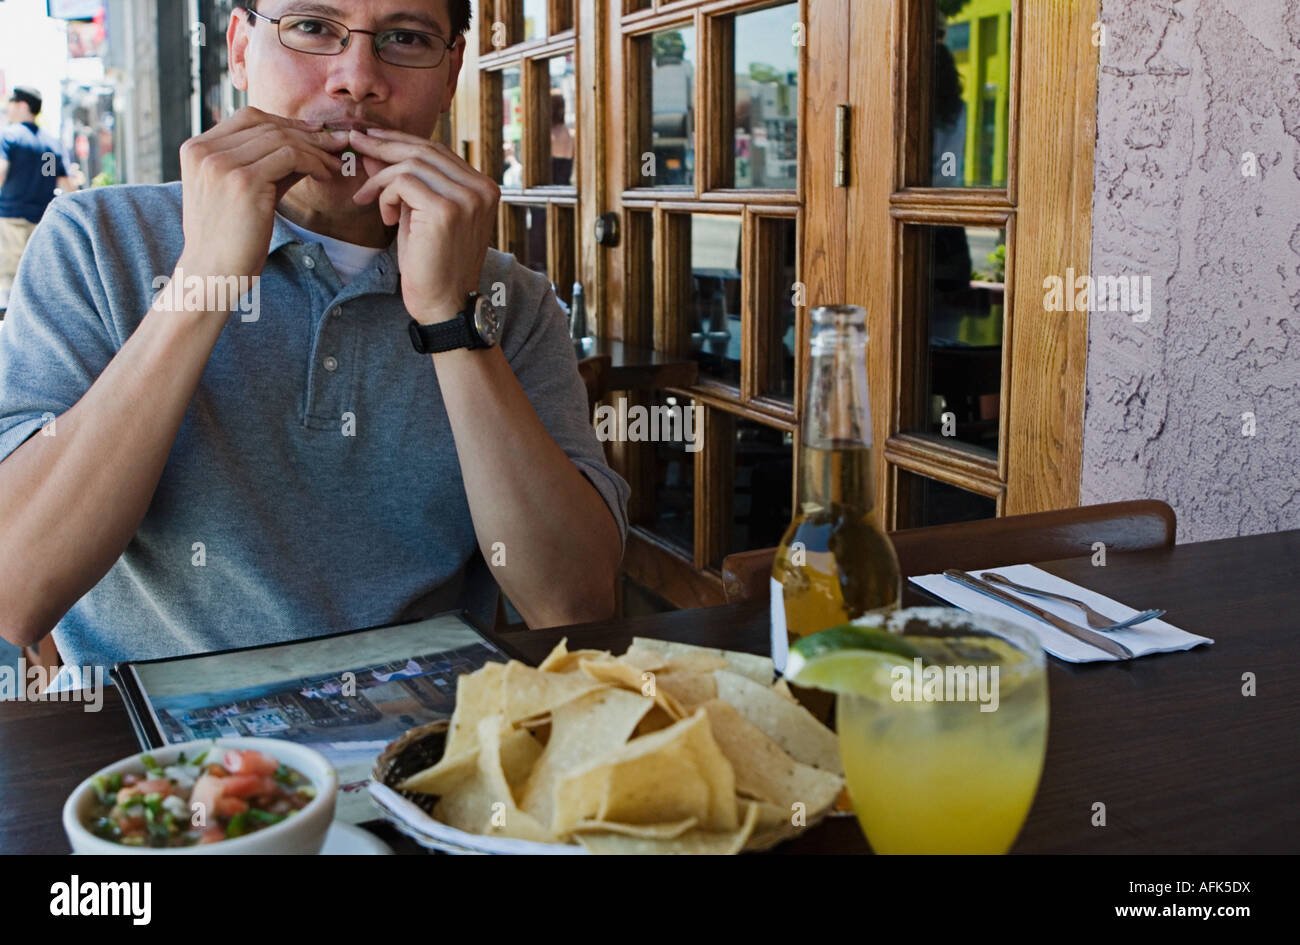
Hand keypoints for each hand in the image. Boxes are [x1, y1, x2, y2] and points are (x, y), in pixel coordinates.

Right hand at [177, 107, 349, 282]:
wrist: (214, 274)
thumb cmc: (230, 239)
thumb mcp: (242, 192)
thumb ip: (268, 165)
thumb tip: (308, 146)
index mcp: (196, 149)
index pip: (247, 118)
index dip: (285, 123)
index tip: (313, 134)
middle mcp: (204, 151)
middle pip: (267, 126)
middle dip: (307, 134)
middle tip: (336, 144)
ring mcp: (222, 164)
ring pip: (281, 139)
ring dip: (315, 150)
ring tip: (335, 164)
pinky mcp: (244, 181)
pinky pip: (290, 157)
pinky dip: (314, 163)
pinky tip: (325, 176)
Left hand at [347, 128, 499, 323]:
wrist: (443, 304)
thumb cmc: (432, 264)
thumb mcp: (417, 214)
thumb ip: (405, 182)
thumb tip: (375, 150)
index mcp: (483, 188)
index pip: (438, 151)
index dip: (402, 141)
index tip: (373, 137)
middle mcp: (481, 189)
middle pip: (426, 150)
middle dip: (385, 143)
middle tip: (355, 140)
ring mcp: (466, 198)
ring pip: (411, 163)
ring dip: (381, 178)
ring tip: (366, 197)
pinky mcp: (446, 210)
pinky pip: (403, 183)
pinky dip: (385, 195)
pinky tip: (385, 218)